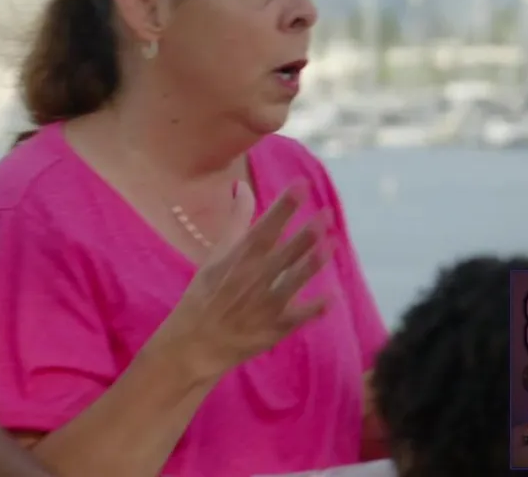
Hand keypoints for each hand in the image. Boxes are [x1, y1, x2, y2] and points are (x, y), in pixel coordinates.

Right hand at [158, 181, 329, 381]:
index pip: (265, 227)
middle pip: (284, 252)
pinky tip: (331, 297)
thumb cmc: (204, 295)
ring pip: (293, 280)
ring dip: (313, 263)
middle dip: (307, 232)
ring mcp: (265, 304)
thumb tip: (242, 186)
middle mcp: (253, 278)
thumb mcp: (215, 255)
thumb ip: (235, 220)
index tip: (302, 185)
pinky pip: (298, 316)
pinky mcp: (274, 328)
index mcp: (238, 258)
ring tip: (333, 244)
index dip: (284, 206)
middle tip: (327, 213)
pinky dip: (314, 308)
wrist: (195, 343)